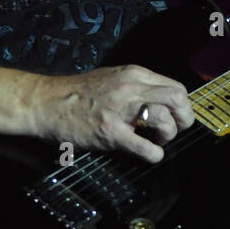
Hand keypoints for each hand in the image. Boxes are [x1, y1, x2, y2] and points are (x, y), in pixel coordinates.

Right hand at [26, 65, 194, 163]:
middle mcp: (131, 87)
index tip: (176, 118)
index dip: (182, 106)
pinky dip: (153, 154)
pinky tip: (149, 154)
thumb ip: (137, 85)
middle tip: (172, 131)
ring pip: (165, 119)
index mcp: (133, 74)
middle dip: (183, 120)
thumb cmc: (76, 93)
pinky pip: (145, 147)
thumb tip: (161, 100)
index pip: (176, 87)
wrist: (46, 102)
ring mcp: (120, 109)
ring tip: (155, 140)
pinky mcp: (110, 132)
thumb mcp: (112, 77)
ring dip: (167, 135)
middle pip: (178, 99)